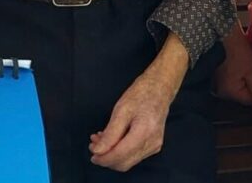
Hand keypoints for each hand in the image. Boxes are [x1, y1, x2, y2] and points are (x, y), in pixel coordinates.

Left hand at [89, 41, 187, 171]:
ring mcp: (154, 146)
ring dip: (112, 154)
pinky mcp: (153, 145)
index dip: (103, 158)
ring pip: (128, 161)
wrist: (160, 88)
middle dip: (106, 158)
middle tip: (93, 145)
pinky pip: (134, 155)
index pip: (120, 156)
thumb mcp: (121, 110)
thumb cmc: (141, 94)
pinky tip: (112, 139)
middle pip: (124, 163)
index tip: (91, 153)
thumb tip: (97, 151)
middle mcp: (152, 144)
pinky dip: (121, 151)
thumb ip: (110, 134)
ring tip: (100, 139)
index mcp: (144, 133)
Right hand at [213, 26, 251, 111]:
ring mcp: (218, 81)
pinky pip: (234, 78)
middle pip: (245, 94)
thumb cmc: (237, 50)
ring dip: (248, 79)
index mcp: (229, 92)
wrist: (225, 33)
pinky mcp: (218, 73)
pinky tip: (245, 64)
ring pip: (240, 86)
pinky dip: (241, 73)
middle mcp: (220, 90)